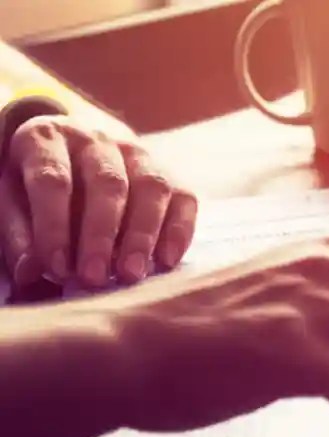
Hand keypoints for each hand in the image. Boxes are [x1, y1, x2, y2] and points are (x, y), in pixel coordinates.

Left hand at [0, 115, 196, 289]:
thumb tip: (31, 271)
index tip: (56, 268)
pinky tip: (165, 261)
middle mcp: (97, 139)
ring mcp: (139, 154)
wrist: (72, 153)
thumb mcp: (12, 200)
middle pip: (108, 184)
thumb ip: (19, 233)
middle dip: (100, 235)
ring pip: (151, 188)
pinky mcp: (170, 173)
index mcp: (48, 137)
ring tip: (130, 274)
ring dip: (142, 236)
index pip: (54, 180)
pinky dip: (178, 231)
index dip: (54, 225)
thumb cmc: (36, 186)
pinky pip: (183, 199)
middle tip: (93, 278)